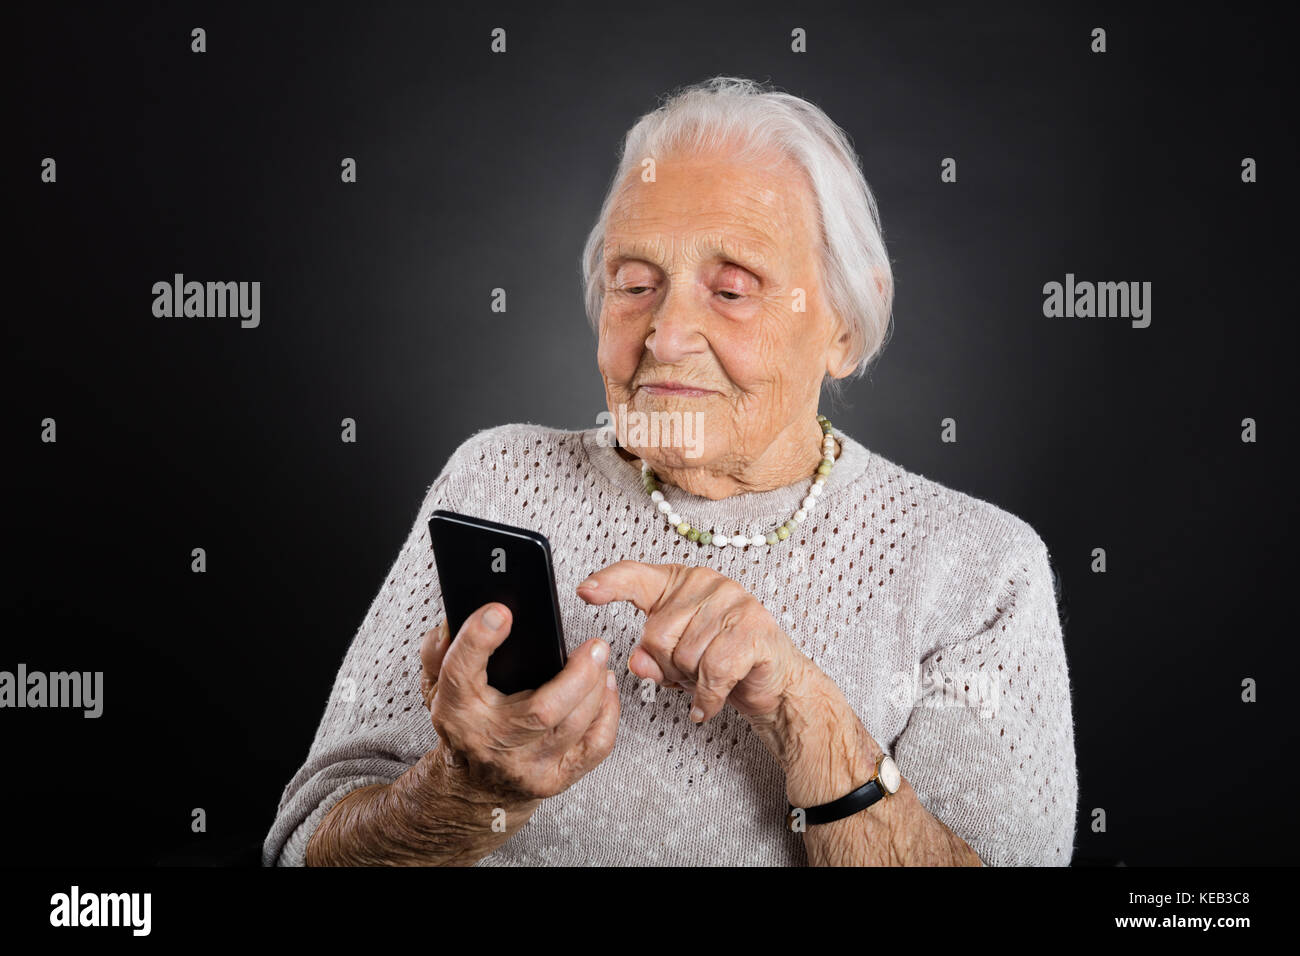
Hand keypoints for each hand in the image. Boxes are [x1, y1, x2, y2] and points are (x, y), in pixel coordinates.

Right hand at [418, 603, 620, 801]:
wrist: (474, 788)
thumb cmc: (466, 726)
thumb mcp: (439, 685)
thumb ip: (441, 649)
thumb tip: (467, 619)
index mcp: (458, 711)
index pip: (460, 672)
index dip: (478, 639)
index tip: (500, 613)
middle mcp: (491, 741)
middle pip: (541, 710)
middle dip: (578, 675)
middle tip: (594, 645)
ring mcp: (527, 766)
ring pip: (575, 726)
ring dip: (596, 688)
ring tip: (598, 660)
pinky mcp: (555, 778)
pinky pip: (595, 746)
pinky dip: (608, 713)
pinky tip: (604, 689)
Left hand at [576, 561, 808, 723]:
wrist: (774, 685)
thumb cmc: (721, 664)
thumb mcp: (675, 662)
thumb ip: (650, 658)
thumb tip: (636, 661)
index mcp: (680, 583)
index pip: (636, 576)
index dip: (609, 583)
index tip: (585, 591)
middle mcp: (707, 583)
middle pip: (656, 633)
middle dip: (667, 666)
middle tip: (687, 674)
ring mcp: (734, 603)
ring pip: (684, 655)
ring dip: (691, 682)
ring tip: (706, 680)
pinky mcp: (754, 630)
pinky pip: (713, 672)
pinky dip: (707, 698)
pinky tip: (708, 704)